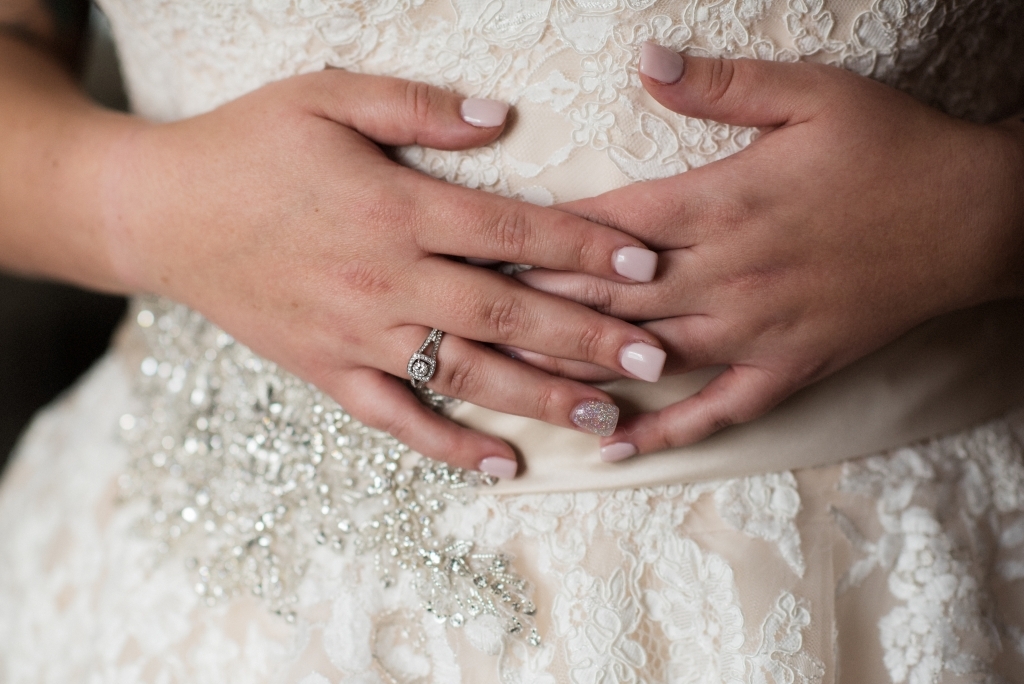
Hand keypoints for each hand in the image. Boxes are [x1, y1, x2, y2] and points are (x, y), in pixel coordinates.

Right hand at [100, 70, 667, 475]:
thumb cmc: (248, 147)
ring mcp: (357, 335)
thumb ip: (418, 107)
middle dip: (587, 337)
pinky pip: (398, 419)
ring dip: (542, 398)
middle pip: (507, 313)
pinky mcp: (328, 372)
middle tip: (656, 359)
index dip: (584, 246)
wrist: (162, 212)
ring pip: (467, 374)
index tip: (645, 265)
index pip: (512, 231)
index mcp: (395, 209)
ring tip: (607, 417)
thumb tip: (501, 116)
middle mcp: (386, 280)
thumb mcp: (327, 97)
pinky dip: (451, 447)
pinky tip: (504, 465)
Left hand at [517, 43, 1023, 458]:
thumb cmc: (893, 150)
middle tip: (475, 311)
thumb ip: (721, 83)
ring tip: (511, 374)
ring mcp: (755, 331)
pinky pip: (714, 409)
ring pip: (646, 352)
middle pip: (612, 293)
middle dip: (540, 300)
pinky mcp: (786, 369)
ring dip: (575, 362)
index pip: (611, 224)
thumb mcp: (813, 94)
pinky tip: (614, 445)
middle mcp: (728, 274)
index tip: (490, 244)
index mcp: (724, 203)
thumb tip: (645, 60)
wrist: (979, 219)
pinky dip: (662, 431)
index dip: (546, 235)